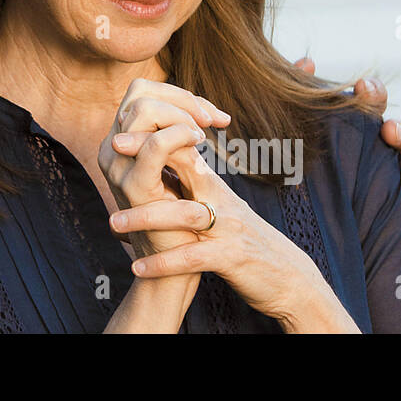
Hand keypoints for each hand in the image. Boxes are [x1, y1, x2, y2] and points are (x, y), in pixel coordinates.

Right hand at [98, 77, 230, 258]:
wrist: (181, 261)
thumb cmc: (184, 214)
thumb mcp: (181, 166)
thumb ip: (180, 136)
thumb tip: (201, 107)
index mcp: (120, 141)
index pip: (141, 92)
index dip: (177, 94)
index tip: (210, 114)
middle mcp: (111, 149)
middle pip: (140, 93)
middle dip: (181, 98)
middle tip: (211, 120)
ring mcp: (119, 166)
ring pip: (143, 110)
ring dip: (181, 114)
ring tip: (204, 133)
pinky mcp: (134, 187)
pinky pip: (155, 144)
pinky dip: (180, 134)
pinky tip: (200, 142)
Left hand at [109, 140, 358, 332]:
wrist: (286, 276)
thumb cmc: (242, 237)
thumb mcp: (218, 204)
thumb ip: (192, 181)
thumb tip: (159, 162)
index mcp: (213, 184)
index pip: (184, 145)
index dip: (156, 131)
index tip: (123, 124)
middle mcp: (220, 198)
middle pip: (186, 164)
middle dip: (150, 153)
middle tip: (114, 147)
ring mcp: (227, 227)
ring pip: (184, 213)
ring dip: (146, 216)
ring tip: (114, 222)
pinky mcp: (231, 258)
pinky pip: (193, 257)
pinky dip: (164, 263)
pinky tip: (138, 267)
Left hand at [294, 56, 400, 227]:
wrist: (298, 212)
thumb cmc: (301, 158)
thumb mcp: (297, 127)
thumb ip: (302, 95)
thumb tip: (307, 63)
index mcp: (359, 128)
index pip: (373, 105)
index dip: (374, 94)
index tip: (362, 87)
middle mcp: (380, 154)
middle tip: (389, 130)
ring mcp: (390, 186)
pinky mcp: (391, 218)